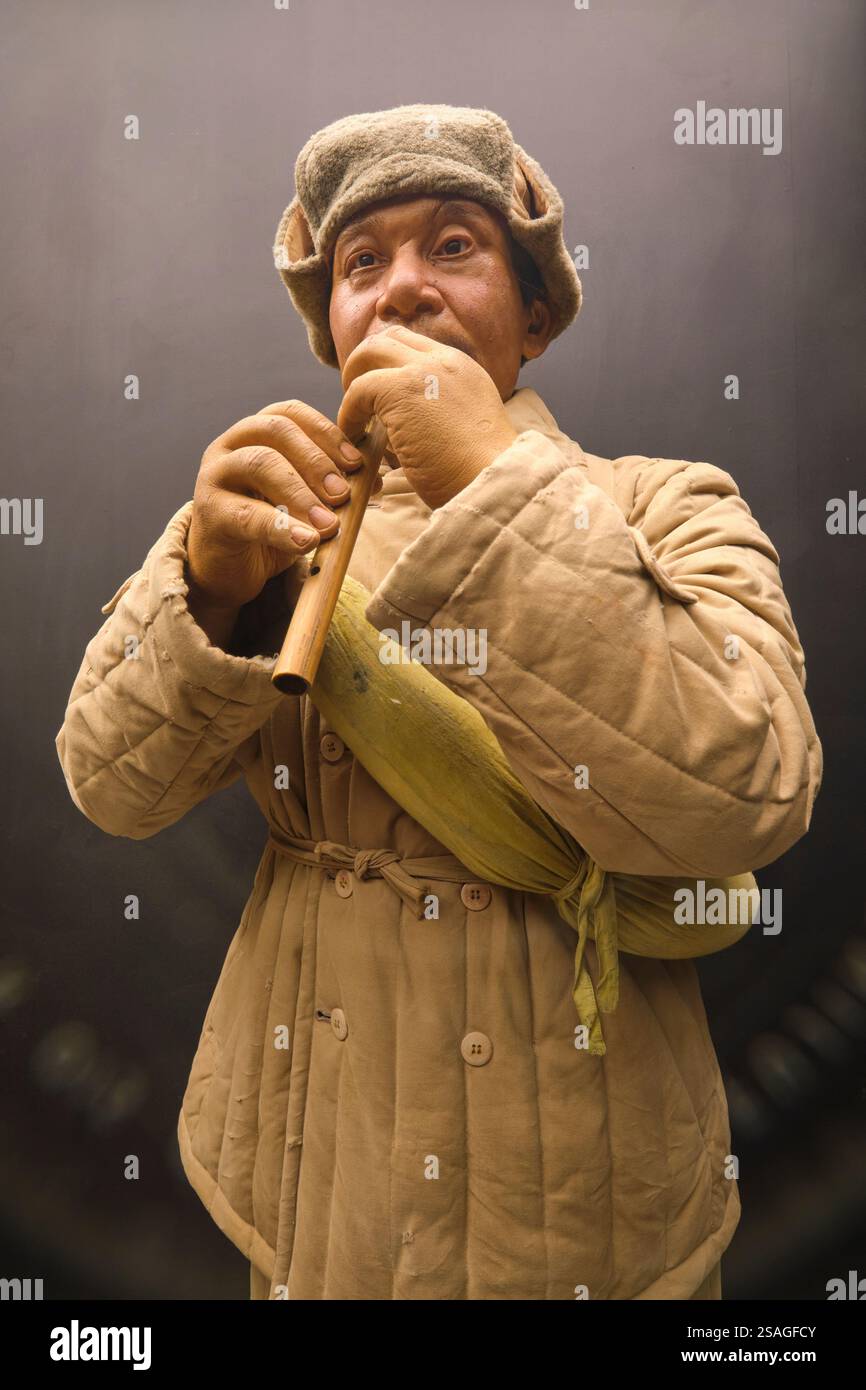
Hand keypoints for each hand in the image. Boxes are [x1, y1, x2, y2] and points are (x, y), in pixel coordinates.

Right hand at [186, 399, 380, 640]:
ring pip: (260, 464)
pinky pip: (247, 514)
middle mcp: (232, 445)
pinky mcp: (209, 512)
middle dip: (317, 461)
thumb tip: (376, 479)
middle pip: (276, 431)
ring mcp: (215, 475)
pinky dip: (281, 527)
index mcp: (257, 433)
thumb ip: (333, 485)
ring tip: (328, 524)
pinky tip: (306, 541)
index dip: (327, 432)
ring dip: (301, 493)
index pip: (291, 413)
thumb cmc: (269, 525)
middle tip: (343, 494)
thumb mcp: (304, 500)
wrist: (226, 567)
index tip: (356, 462)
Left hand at [337, 325, 518, 508]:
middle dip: (365, 363)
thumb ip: (437, 413)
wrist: (494, 482)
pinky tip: (354, 436)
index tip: (379, 393)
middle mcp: (444, 360)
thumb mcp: (464, 428)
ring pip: (368, 352)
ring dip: (353, 380)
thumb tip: (399, 425)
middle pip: (389, 338)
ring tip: (353, 415)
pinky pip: (357, 390)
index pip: (416, 345)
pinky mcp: (399, 391)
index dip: (389, 364)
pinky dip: (348, 412)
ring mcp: (422, 371)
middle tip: (358, 399)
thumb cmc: (480, 473)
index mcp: (463, 368)